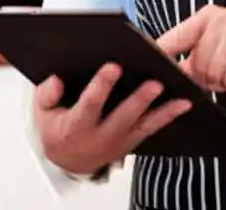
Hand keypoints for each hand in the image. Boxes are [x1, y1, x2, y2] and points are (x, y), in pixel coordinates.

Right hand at [32, 62, 192, 175]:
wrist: (68, 159)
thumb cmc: (56, 128)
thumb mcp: (42, 112)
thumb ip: (46, 95)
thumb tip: (56, 80)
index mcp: (75, 127)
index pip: (89, 105)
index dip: (101, 86)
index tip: (113, 66)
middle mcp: (99, 137)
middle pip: (122, 117)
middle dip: (139, 100)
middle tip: (154, 83)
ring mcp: (118, 141)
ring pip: (143, 125)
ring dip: (162, 111)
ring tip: (179, 97)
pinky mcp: (131, 142)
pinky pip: (151, 129)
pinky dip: (168, 116)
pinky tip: (183, 103)